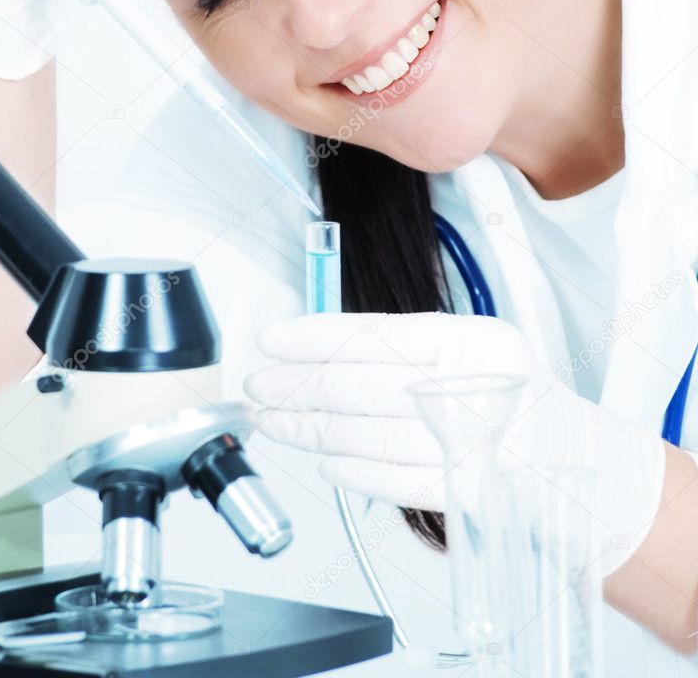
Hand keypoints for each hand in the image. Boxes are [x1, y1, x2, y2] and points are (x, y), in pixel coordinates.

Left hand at [244, 311, 665, 574]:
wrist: (574, 461)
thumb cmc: (509, 397)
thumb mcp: (470, 350)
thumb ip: (405, 349)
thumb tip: (321, 352)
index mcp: (472, 342)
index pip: (377, 335)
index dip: (315, 338)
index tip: (272, 341)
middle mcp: (471, 390)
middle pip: (361, 387)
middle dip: (297, 387)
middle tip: (256, 387)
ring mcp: (470, 447)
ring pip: (367, 436)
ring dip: (309, 430)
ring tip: (273, 421)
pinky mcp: (465, 495)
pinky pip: (391, 481)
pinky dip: (351, 471)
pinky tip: (322, 461)